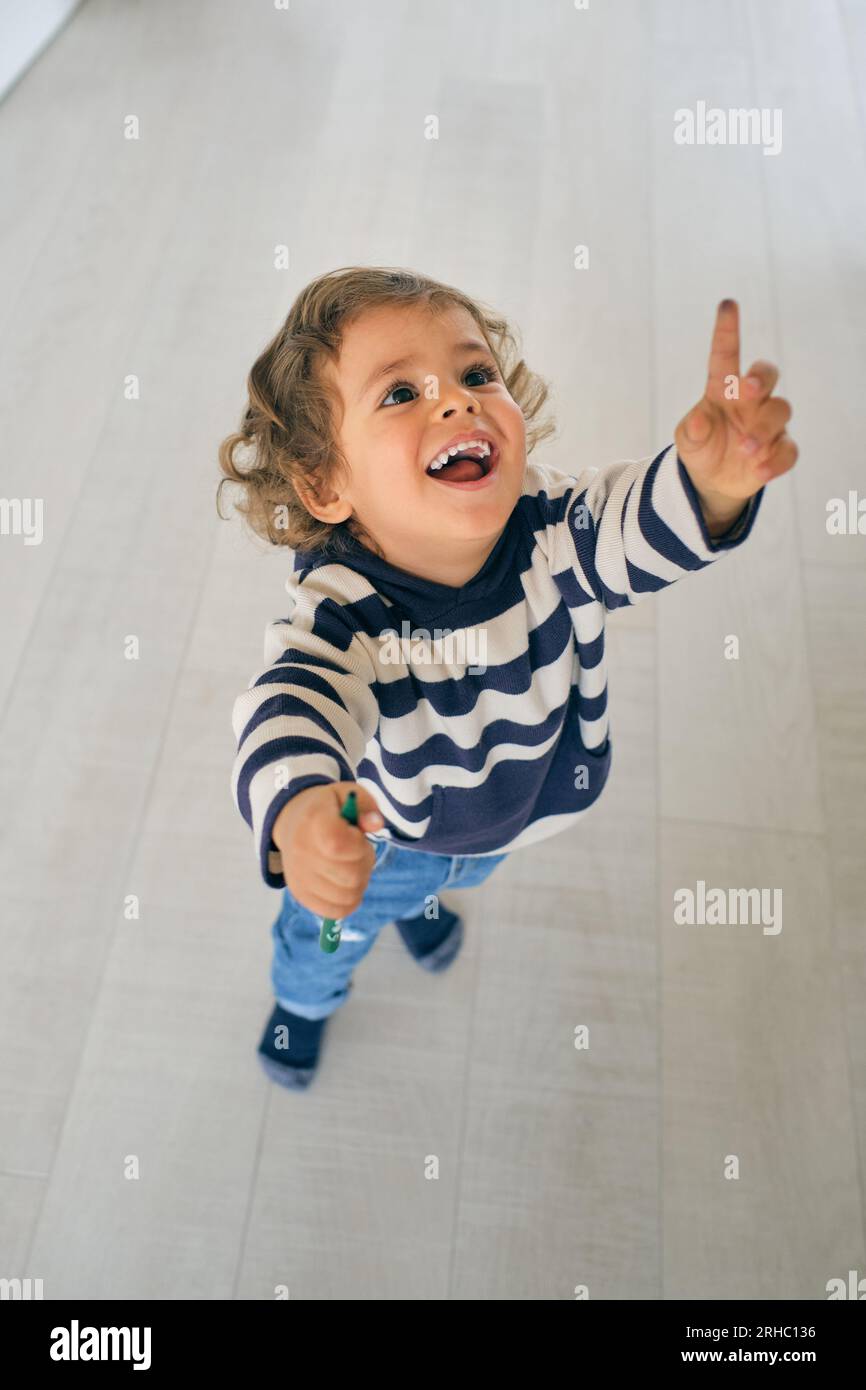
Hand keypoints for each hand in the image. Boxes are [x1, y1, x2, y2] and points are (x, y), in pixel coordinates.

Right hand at [272, 782, 384, 918]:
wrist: (293, 820)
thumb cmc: (329, 808)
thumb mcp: (349, 795)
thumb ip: (366, 806)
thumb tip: (376, 824)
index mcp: (313, 821)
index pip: (338, 845)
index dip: (358, 844)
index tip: (356, 835)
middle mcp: (301, 851)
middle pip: (350, 875)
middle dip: (365, 863)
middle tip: (358, 850)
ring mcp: (299, 876)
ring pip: (348, 896)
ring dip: (359, 882)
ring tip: (351, 865)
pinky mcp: (301, 895)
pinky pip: (336, 911)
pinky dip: (349, 900)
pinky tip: (345, 881)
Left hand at [674, 299, 797, 530]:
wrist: (712, 481)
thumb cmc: (702, 447)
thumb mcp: (688, 440)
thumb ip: (692, 430)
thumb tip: (698, 420)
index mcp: (723, 389)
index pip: (726, 355)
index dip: (728, 330)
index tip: (728, 305)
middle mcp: (750, 401)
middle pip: (767, 375)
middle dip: (762, 377)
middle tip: (749, 389)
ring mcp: (767, 424)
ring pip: (780, 411)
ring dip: (763, 429)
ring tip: (744, 449)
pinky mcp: (778, 449)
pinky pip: (788, 449)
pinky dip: (775, 461)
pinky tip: (758, 470)